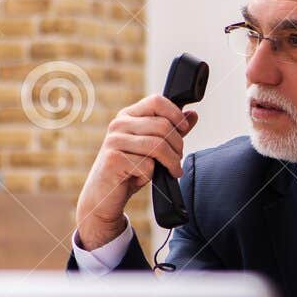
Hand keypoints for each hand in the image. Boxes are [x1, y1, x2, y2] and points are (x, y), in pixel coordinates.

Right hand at [75, 94, 199, 249]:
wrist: (104, 195)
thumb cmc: (129, 169)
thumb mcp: (152, 148)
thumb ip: (171, 130)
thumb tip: (192, 114)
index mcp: (128, 115)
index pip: (156, 101)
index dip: (176, 114)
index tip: (184, 130)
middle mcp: (119, 124)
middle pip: (162, 126)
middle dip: (177, 146)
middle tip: (177, 161)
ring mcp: (114, 141)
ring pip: (157, 145)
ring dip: (171, 162)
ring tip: (172, 171)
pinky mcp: (113, 160)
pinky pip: (147, 165)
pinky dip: (151, 175)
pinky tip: (142, 179)